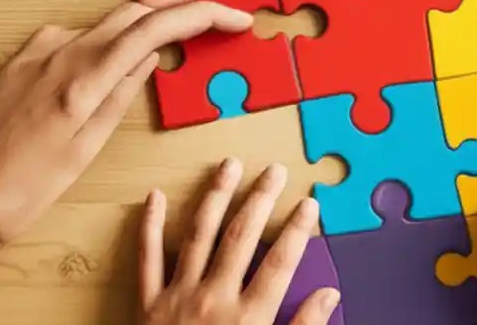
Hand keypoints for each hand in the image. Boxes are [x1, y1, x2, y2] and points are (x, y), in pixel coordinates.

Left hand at [0, 0, 253, 287]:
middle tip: (217, 6)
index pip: (155, 28)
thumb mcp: (89, 146)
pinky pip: (78, 36)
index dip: (202, 15)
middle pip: (134, 10)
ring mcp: (39, 50)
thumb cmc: (29, 185)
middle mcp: (61, 53)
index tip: (235, 17)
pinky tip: (119, 51)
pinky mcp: (24, 56)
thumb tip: (152, 56)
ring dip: (146, 18)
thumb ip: (122, 93)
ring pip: (106, 21)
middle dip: (180, 2)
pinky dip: (108, 36)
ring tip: (179, 21)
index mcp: (84, 79)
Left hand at [139, 160, 338, 324]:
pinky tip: (153, 197)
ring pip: (198, 235)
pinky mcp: (147, 305)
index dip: (298, 229)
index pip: (280, 262)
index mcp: (248, 318)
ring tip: (228, 166)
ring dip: (215, 196)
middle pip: (241, 238)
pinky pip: (147, 259)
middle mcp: (213, 299)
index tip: (309, 203)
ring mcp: (177, 298)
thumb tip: (329, 295)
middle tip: (274, 171)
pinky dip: (149, 226)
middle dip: (260, 200)